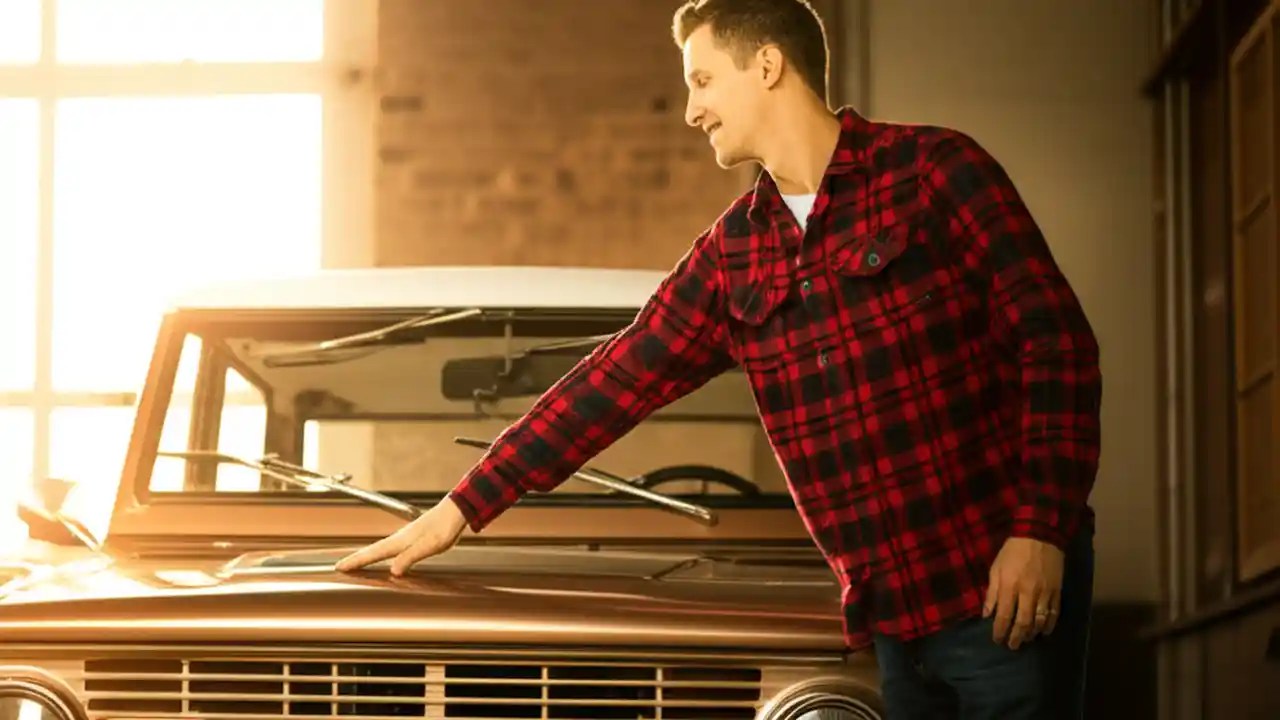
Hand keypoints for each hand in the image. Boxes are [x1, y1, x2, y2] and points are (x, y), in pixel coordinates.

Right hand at [334, 495, 467, 575]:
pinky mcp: (413, 537)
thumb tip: (393, 571)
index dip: (356, 561)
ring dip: (366, 556)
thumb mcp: (429, 546)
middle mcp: (399, 538)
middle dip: (356, 559)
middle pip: (372, 550)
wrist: (456, 511)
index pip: (373, 553)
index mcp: (400, 541)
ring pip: (380, 548)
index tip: (339, 567)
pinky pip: (390, 548)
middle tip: (340, 567)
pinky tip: (384, 557)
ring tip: (356, 564)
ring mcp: (406, 537)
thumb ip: (410, 557)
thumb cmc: (444, 528)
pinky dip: (381, 553)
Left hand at [983, 536, 1063, 649]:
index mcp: (1010, 586)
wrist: (1040, 536)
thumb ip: (992, 593)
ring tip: (1026, 640)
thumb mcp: (996, 568)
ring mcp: (1045, 593)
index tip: (997, 640)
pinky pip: (1054, 613)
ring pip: (1040, 621)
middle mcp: (1028, 593)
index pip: (1004, 615)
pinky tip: (1044, 632)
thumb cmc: (1012, 552)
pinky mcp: (1057, 591)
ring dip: (1032, 634)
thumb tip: (987, 614)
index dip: (1000, 630)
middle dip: (1017, 637)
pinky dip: (1049, 625)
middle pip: (1023, 622)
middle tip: (1012, 646)